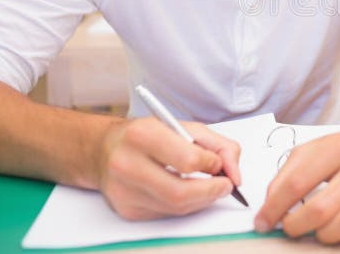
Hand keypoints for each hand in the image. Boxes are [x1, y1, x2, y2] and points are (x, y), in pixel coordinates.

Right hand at [96, 117, 241, 219]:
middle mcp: (127, 163)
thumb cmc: (149, 135)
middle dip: (212, 191)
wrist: (104, 149)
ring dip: (202, 200)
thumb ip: (219, 146)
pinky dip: (185, 205)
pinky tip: (188, 192)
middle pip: (180, 192)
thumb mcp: (185, 126)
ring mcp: (124, 190)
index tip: (219, 165)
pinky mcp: (126, 209)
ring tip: (210, 187)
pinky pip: (166, 214)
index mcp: (143, 135)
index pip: (188, 160)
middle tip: (225, 185)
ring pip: (176, 207)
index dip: (212, 165)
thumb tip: (235, 174)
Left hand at [254, 131, 339, 244]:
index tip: (263, 222)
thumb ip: (287, 175)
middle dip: (297, 225)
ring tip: (318, 229)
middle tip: (290, 228)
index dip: (274, 208)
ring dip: (325, 235)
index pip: (297, 183)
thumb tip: (268, 209)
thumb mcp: (315, 151)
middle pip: (322, 208)